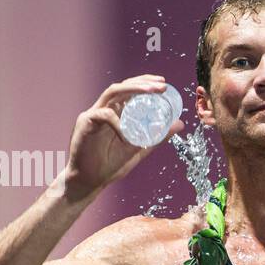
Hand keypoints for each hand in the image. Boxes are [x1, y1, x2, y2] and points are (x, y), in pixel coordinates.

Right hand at [60, 74, 185, 202]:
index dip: (145, 82)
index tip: (163, 83)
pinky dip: (120, 124)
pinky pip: (104, 115)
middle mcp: (104, 109)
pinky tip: (129, 137)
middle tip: (161, 86)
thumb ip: (157, 136)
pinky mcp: (84, 123)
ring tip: (151, 92)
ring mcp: (93, 114)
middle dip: (142, 83)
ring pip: (112, 92)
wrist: (89, 181)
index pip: (130, 90)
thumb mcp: (140, 149)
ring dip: (133, 89)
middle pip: (122, 87)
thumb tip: (179, 124)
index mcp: (116, 113)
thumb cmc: (110, 165)